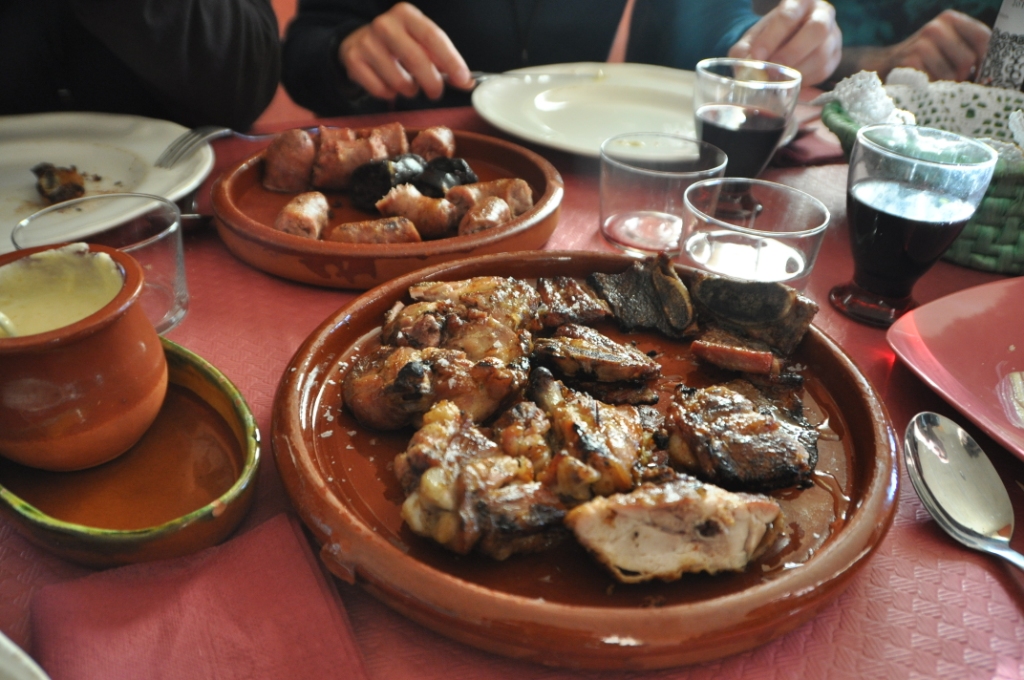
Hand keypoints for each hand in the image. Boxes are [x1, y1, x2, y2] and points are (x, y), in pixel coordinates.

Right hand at [338, 2, 472, 100]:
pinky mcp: (353, 60)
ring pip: (398, 80)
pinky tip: (389, 85)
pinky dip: (389, 94)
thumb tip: (465, 81)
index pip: (433, 37)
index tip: (463, 80)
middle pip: (416, 59)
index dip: (451, 61)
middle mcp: (384, 24)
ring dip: (409, 90)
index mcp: (406, 14)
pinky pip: (380, 89)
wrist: (358, 42)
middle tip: (436, 92)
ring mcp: (366, 42)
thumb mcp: (419, 41)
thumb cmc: (398, 44)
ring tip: (409, 86)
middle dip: (432, 82)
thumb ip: (442, 58)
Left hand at [728, 0, 841, 85]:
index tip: (757, 56)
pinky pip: (824, 71)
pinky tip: (791, 83)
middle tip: (772, 71)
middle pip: (817, 30)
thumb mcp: (753, 38)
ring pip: (823, 53)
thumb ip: (744, 50)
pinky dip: (806, 81)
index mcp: (799, 1)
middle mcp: (822, 13)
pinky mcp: (836, 55)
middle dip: (792, 53)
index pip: (788, 15)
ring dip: (798, 71)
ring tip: (779, 79)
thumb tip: (742, 66)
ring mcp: (833, 34)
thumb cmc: (769, 37)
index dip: (772, 37)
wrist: (786, 40)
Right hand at [878, 10, 989, 81]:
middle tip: (953, 82)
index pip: (984, 38)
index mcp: (950, 19)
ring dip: (947, 86)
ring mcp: (921, 44)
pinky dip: (932, 90)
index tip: (982, 75)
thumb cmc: (923, 62)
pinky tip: (923, 85)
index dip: (988, 60)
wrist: (882, 67)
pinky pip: (935, 83)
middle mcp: (936, 27)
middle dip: (964, 77)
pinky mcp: (910, 62)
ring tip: (935, 83)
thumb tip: (989, 77)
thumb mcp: (947, 47)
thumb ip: (970, 52)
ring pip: (952, 75)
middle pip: (969, 60)